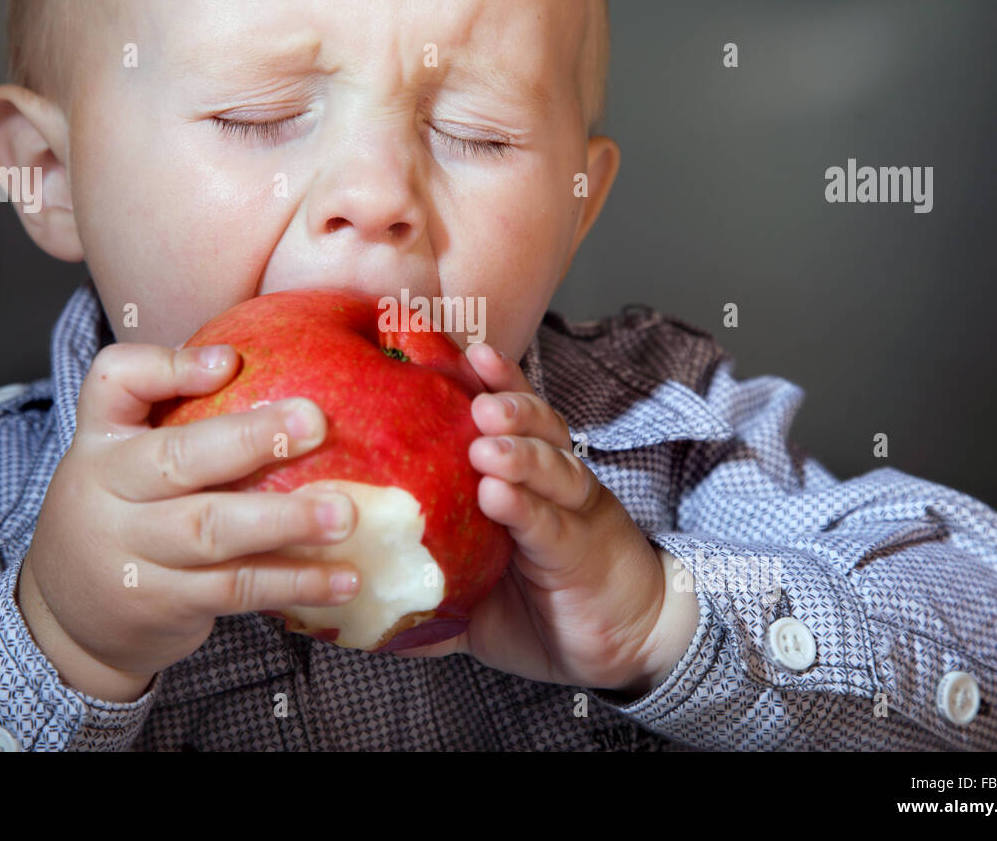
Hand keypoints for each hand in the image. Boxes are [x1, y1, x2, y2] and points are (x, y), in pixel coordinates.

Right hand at [17, 341, 362, 702]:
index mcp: (104, 438)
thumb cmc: (128, 508)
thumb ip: (179, 406)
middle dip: (251, 438)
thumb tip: (276, 358)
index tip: (230, 362)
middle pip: (175, 459)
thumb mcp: (128, 451)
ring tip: (345, 514)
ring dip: (285, 521)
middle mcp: (109, 490)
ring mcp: (134, 552)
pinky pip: (236, 588)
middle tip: (317, 421)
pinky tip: (345, 577)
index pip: (113, 383)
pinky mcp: (165, 602)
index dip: (168, 368)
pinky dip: (294, 582)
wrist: (71, 612)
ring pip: (211, 531)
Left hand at [392, 342, 698, 697]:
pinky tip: (499, 495)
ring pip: (554, 468)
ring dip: (520, 452)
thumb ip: (428, 593)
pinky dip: (526, 509)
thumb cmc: (546, 608)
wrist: (632, 644)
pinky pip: (552, 526)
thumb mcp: (477, 598)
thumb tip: (364, 600)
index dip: (498, 383)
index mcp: (533, 480)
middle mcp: (558, 486)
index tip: (468, 352)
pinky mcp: (582, 554)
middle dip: (510, 406)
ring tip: (486, 444)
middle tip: (477, 400)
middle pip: (541, 428)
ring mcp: (576, 516)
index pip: (517, 419)